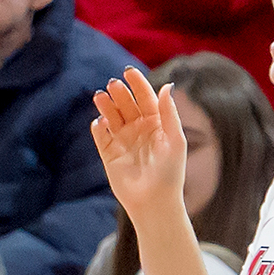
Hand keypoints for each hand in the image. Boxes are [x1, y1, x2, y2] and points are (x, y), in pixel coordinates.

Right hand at [91, 66, 187, 226]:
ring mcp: (123, 141)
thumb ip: (169, 113)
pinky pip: (101, 136)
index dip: (137, 84)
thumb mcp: (175, 140)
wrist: (154, 202)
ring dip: (106, 106)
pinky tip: (99, 122)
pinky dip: (98, 128)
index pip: (146, 98)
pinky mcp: (109, 155)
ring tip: (100, 97)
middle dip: (120, 93)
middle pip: (126, 105)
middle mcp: (139, 130)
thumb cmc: (170, 173)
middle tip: (113, 85)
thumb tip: (166, 86)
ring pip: (111, 117)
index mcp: (157, 124)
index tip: (128, 72)